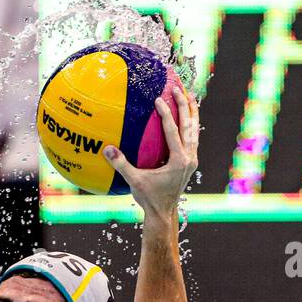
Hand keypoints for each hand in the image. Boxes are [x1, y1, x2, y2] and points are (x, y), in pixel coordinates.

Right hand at [102, 84, 198, 217]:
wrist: (163, 213)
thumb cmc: (149, 199)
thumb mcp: (134, 181)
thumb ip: (121, 165)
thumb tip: (106, 149)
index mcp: (178, 160)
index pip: (173, 130)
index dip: (166, 113)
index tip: (158, 99)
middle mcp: (189, 158)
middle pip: (190, 125)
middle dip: (184, 105)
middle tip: (177, 88)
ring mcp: (192, 160)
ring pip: (195, 130)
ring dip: (192, 112)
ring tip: (188, 95)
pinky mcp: (190, 162)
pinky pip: (192, 138)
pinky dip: (190, 125)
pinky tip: (185, 116)